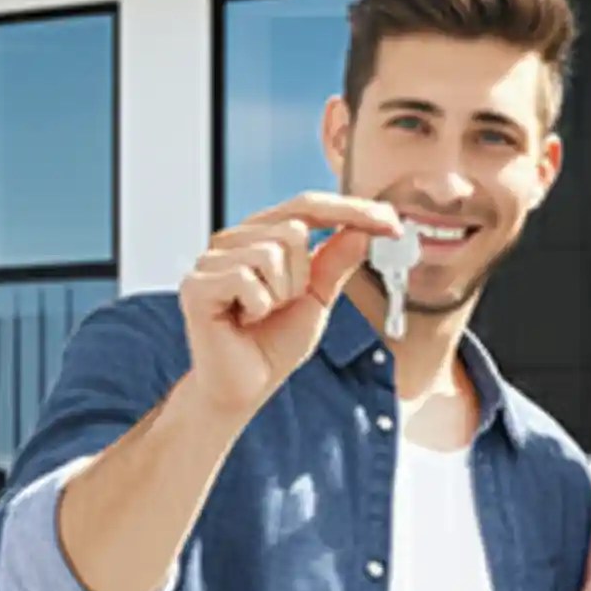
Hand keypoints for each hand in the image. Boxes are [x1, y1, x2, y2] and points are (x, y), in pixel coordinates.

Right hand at [179, 191, 401, 413]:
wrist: (244, 386)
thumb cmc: (274, 342)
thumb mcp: (318, 298)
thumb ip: (336, 262)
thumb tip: (363, 230)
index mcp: (262, 235)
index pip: (309, 205)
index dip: (353, 210)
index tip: (393, 224)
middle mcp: (234, 239)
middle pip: (294, 228)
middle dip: (304, 276)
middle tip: (283, 305)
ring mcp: (211, 259)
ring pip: (272, 252)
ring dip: (279, 295)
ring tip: (261, 314)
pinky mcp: (196, 284)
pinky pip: (246, 279)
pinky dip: (258, 307)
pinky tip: (244, 321)